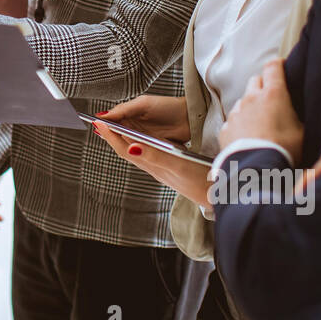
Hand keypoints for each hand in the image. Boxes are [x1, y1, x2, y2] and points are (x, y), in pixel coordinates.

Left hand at [92, 119, 211, 204]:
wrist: (221, 197)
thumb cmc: (201, 181)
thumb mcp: (178, 165)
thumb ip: (154, 156)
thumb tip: (132, 148)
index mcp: (154, 165)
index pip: (126, 149)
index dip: (112, 136)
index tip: (99, 122)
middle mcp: (156, 168)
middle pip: (128, 150)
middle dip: (114, 136)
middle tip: (101, 123)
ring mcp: (164, 168)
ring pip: (139, 152)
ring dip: (127, 139)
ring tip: (117, 128)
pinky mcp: (173, 167)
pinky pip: (151, 153)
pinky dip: (143, 143)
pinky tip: (145, 141)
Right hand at [99, 94, 188, 141]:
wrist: (190, 117)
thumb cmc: (168, 106)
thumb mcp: (144, 104)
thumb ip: (124, 109)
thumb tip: (104, 115)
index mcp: (129, 113)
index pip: (111, 120)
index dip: (104, 124)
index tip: (97, 127)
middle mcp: (134, 126)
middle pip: (116, 133)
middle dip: (111, 136)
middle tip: (106, 137)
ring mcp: (142, 137)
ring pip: (126, 143)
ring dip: (122, 144)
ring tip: (119, 143)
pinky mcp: (150, 147)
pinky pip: (138, 150)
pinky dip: (135, 150)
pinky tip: (133, 150)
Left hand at [217, 59, 304, 165]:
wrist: (257, 168)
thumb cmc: (284, 149)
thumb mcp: (301, 132)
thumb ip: (297, 117)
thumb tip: (297, 114)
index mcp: (273, 94)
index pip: (273, 67)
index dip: (277, 65)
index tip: (281, 67)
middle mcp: (252, 99)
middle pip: (255, 80)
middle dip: (263, 85)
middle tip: (272, 98)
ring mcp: (236, 112)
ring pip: (243, 101)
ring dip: (250, 106)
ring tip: (260, 122)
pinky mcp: (226, 127)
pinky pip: (233, 120)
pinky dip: (239, 124)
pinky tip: (247, 136)